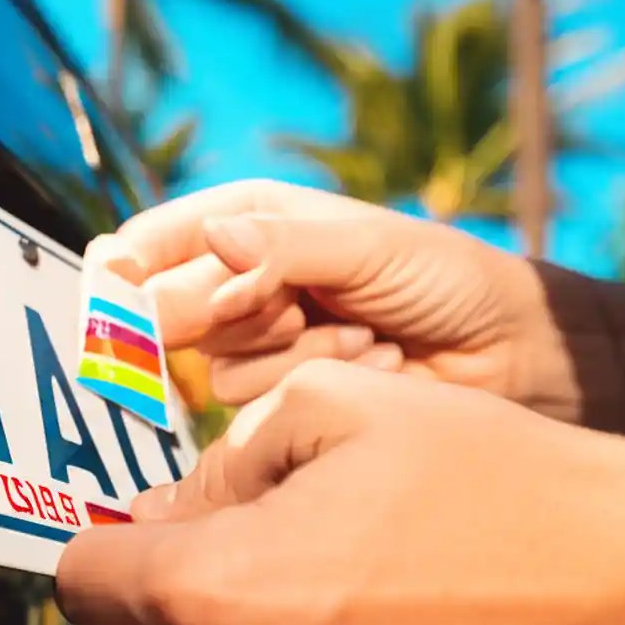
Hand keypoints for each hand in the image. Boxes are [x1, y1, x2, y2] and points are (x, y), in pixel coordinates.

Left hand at [56, 361, 624, 624]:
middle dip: (150, 572)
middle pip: (130, 623)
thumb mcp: (334, 406)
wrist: (612, 570)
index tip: (130, 513)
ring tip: (285, 544)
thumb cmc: (482, 477)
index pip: (85, 576)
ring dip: (208, 598)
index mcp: (220, 590)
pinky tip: (327, 581)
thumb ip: (228, 453)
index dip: (100, 533)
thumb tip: (173, 505)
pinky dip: (267, 617)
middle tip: (210, 521)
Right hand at [86, 180, 581, 419]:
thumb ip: (284, 248)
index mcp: (251, 220)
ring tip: (362, 331)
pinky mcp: (279, 397)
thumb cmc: (443, 278)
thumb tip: (215, 242)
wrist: (506, 350)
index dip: (129, 267)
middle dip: (238, 313)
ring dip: (293, 353)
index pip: (157, 239)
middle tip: (293, 309)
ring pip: (215, 365)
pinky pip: (251, 405)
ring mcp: (258, 340)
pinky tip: (372, 360)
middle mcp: (240, 279)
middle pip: (170, 309)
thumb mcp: (366, 246)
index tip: (118, 290)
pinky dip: (314, 384)